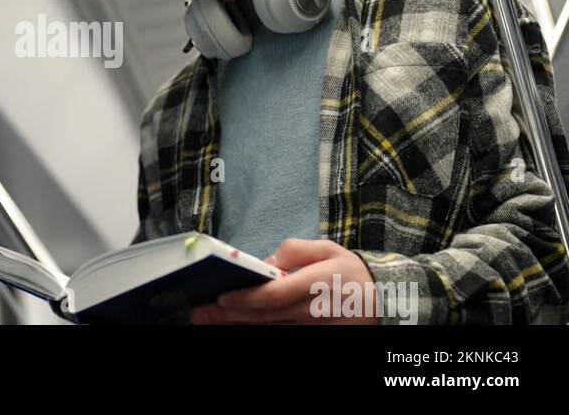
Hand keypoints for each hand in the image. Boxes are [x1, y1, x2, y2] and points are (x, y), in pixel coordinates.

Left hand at [190, 238, 380, 324]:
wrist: (384, 300)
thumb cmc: (350, 271)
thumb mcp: (327, 248)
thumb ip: (295, 250)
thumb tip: (265, 262)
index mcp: (317, 283)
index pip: (276, 295)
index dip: (247, 299)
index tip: (221, 298)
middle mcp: (313, 310)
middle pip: (265, 316)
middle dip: (229, 316)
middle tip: (200, 313)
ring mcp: (313, 328)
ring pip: (269, 330)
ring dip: (236, 326)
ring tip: (208, 321)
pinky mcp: (312, 337)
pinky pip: (279, 336)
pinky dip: (255, 332)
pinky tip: (235, 328)